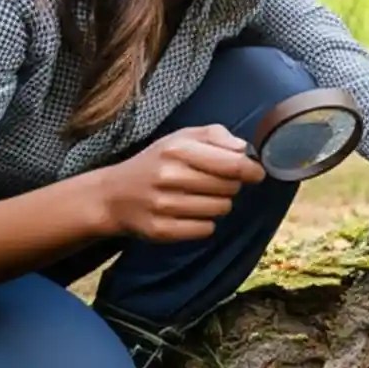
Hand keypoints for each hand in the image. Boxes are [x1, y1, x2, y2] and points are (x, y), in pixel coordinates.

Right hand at [97, 124, 265, 241]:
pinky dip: (204, 223)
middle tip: (216, 183)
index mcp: (178, 149)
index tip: (255, 173)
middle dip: (231, 185)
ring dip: (218, 204)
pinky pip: (205, 230)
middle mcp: (170, 176)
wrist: (113, 195)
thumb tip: (244, 150)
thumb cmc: (157, 162)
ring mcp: (164, 206)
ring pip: (220, 210)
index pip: (232, 164)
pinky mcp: (160, 231)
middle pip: (230, 188)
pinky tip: (190, 213)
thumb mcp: (182, 138)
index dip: (251, 170)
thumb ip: (216, 136)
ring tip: (200, 196)